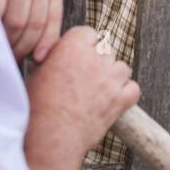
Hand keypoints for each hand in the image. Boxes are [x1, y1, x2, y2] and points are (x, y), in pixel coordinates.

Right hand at [23, 26, 139, 159]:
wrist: (51, 136)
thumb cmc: (38, 107)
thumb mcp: (36, 74)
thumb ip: (51, 59)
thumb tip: (52, 57)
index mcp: (73, 47)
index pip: (88, 33)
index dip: (84, 44)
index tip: (79, 55)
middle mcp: (96, 59)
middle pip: (107, 50)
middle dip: (98, 60)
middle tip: (86, 77)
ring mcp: (111, 79)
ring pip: (123, 67)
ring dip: (114, 75)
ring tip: (99, 89)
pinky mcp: (121, 100)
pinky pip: (134, 89)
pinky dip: (127, 93)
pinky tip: (114, 100)